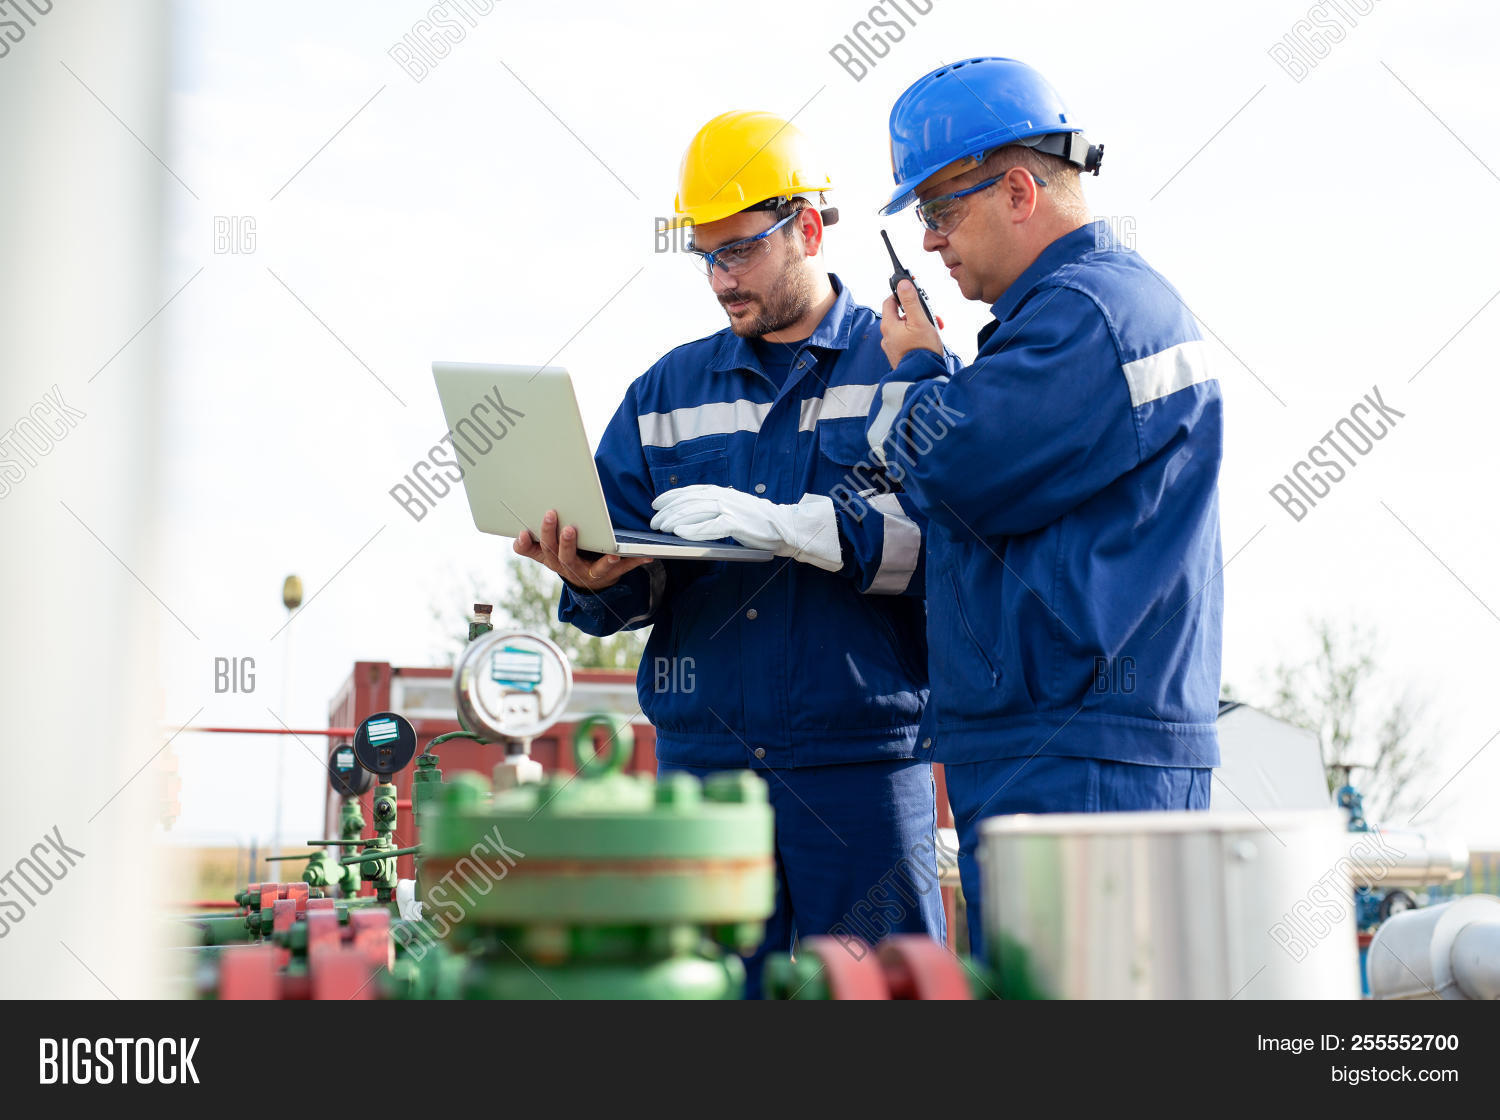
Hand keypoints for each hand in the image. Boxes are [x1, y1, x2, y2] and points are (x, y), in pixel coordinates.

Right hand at [513, 509, 653, 591]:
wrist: (589, 582)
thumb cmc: (566, 557)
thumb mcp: (547, 553)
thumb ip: (531, 546)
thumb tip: (518, 537)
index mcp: (553, 560)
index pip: (540, 551)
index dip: (532, 543)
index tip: (525, 531)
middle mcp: (570, 568)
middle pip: (563, 557)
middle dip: (562, 541)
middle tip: (562, 523)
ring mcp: (592, 573)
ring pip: (595, 568)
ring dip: (602, 559)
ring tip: (606, 550)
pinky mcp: (611, 573)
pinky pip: (624, 567)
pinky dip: (635, 561)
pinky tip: (647, 555)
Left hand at [650, 485, 842, 571]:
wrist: (784, 526)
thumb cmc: (758, 521)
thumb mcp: (734, 507)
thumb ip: (715, 507)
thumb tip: (690, 515)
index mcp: (722, 491)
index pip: (690, 491)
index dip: (670, 496)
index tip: (655, 503)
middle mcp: (723, 496)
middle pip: (688, 502)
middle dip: (667, 512)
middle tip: (654, 522)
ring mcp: (729, 509)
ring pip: (694, 513)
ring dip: (674, 521)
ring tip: (661, 528)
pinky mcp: (735, 524)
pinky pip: (709, 527)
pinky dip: (692, 530)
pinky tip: (679, 534)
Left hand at [880, 279, 943, 368]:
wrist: (923, 376)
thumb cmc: (922, 349)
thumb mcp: (920, 321)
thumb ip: (911, 301)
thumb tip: (903, 284)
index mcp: (888, 325)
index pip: (889, 302)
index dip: (901, 295)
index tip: (913, 293)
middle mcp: (887, 336)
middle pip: (900, 316)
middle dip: (917, 313)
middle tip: (931, 316)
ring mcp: (892, 347)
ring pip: (905, 328)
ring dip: (919, 325)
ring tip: (934, 330)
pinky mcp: (899, 356)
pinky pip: (906, 340)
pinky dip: (917, 337)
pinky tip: (928, 341)